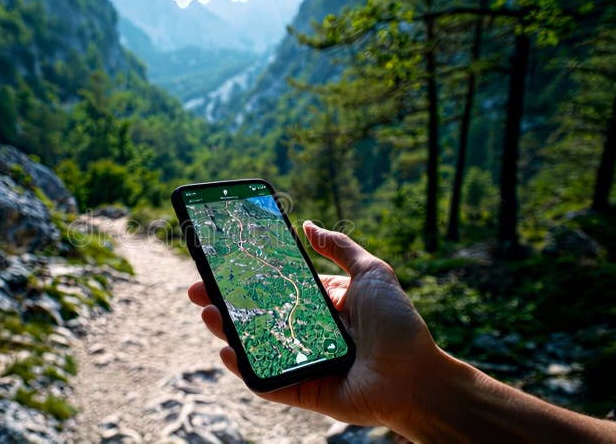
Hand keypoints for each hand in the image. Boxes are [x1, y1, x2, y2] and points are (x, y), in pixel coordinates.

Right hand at [187, 220, 439, 429]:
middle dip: (223, 302)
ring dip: (226, 330)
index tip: (219, 263)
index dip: (245, 277)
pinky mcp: (300, 390)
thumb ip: (340, 248)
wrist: (418, 377)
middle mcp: (305, 330)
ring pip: (254, 346)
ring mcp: (300, 361)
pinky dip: (243, 368)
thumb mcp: (373, 273)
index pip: (273, 287)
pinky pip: (265, 381)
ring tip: (209, 313)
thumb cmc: (399, 324)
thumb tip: (308, 224)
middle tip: (197, 289)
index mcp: (319, 304)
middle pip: (255, 315)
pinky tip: (227, 351)